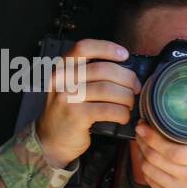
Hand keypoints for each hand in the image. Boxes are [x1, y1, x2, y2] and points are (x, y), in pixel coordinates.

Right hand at [35, 39, 139, 168]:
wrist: (51, 139)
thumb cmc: (69, 111)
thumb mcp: (72, 87)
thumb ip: (90, 75)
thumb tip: (126, 69)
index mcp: (63, 68)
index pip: (84, 48)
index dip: (106, 48)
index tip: (124, 55)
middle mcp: (63, 80)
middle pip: (103, 69)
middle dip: (127, 78)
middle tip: (136, 88)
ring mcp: (68, 97)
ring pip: (109, 90)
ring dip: (127, 97)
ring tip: (129, 104)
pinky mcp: (76, 116)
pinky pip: (109, 109)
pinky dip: (122, 113)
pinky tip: (123, 116)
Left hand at [135, 106, 186, 187]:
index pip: (174, 150)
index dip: (154, 138)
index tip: (146, 125)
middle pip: (158, 158)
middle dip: (144, 141)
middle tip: (141, 129)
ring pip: (150, 170)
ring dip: (142, 154)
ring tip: (143, 142)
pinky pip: (151, 182)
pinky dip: (146, 169)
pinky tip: (148, 159)